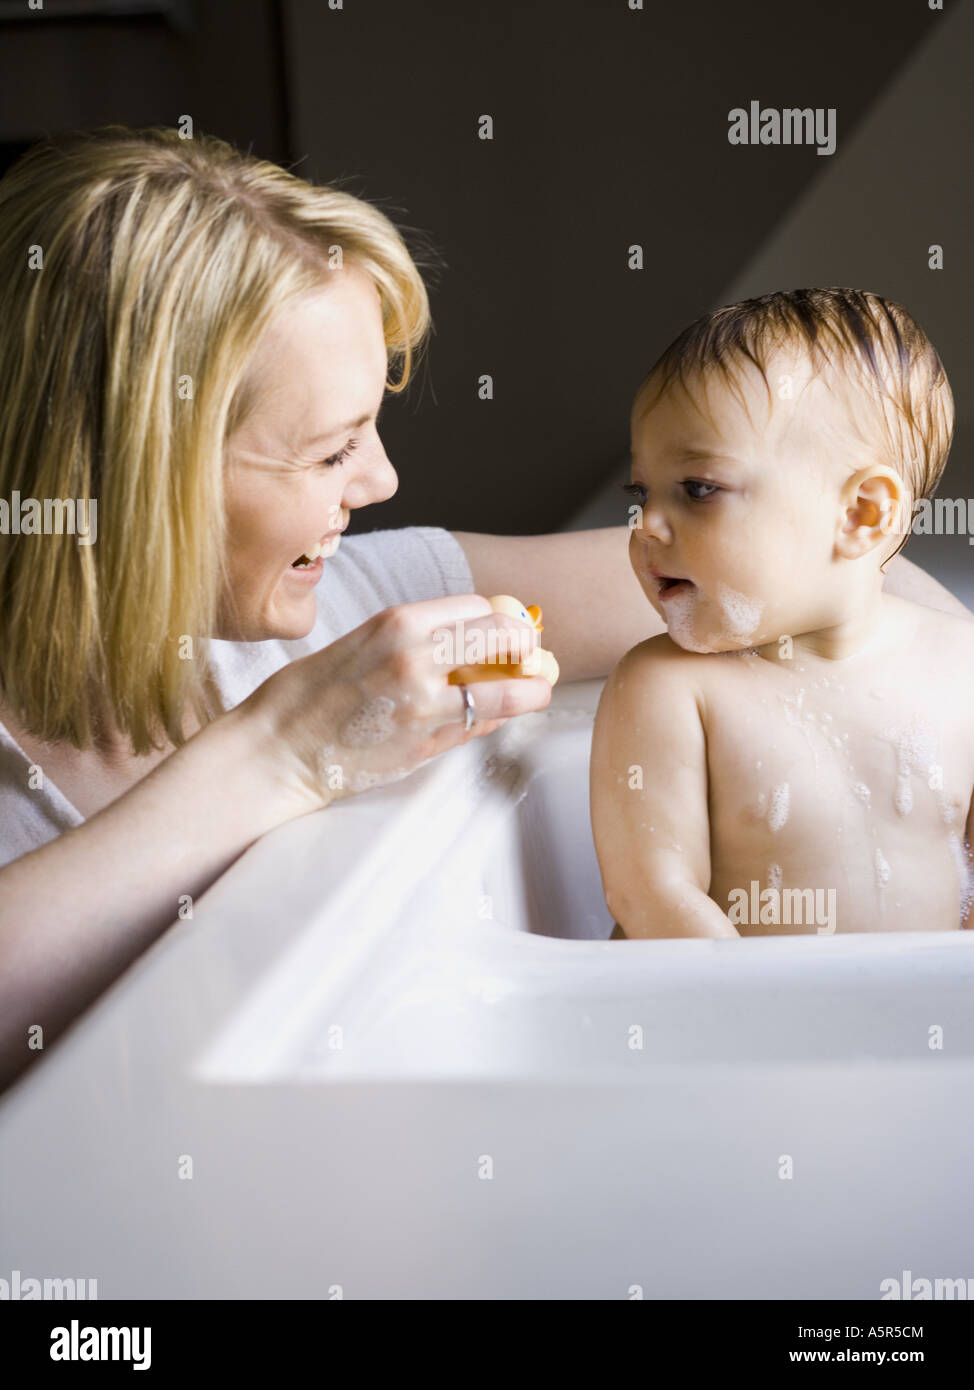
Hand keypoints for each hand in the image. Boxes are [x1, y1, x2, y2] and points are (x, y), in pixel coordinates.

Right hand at [241, 594, 552, 813]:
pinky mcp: (426, 745)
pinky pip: (479, 726)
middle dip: (523, 643)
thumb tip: (460, 640)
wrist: (274, 751)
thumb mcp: (358, 644)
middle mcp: (416, 657)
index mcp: (396, 622)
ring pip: (508, 690)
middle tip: (530, 653)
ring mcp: (425, 704)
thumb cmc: (305, 696)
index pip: (475, 606)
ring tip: (538, 688)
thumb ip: (408, 640)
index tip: (504, 626)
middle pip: (501, 636)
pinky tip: (494, 716)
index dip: (496, 616)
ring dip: (531, 689)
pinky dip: (494, 719)